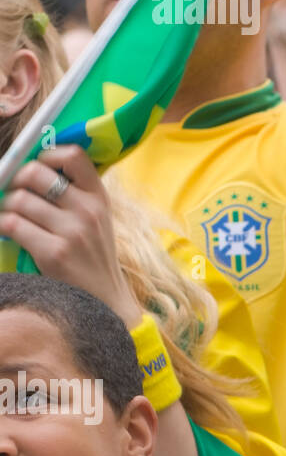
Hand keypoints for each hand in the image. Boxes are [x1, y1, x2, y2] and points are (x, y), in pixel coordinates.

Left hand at [0, 146, 140, 327]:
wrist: (105, 301)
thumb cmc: (93, 257)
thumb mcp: (97, 220)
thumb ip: (75, 195)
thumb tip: (31, 170)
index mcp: (100, 197)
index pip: (73, 155)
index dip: (46, 155)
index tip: (36, 169)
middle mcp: (88, 209)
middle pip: (35, 173)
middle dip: (15, 181)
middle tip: (15, 194)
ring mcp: (73, 230)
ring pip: (18, 200)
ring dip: (6, 209)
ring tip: (13, 219)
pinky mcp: (54, 252)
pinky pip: (12, 225)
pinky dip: (3, 226)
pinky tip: (9, 233)